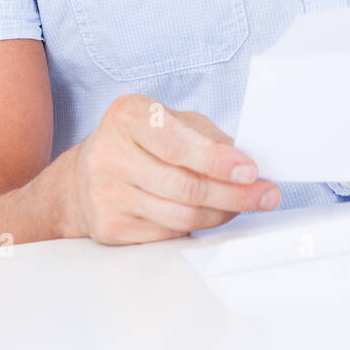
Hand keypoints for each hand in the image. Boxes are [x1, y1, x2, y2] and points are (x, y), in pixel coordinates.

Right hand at [64, 94, 280, 244]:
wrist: (85, 175)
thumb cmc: (140, 141)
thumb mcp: (171, 121)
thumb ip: (208, 137)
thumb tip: (248, 161)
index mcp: (127, 116)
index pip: (177, 143)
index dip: (217, 159)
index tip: (250, 170)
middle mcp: (110, 154)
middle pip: (184, 186)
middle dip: (233, 194)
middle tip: (264, 195)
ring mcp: (106, 194)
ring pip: (180, 215)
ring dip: (221, 213)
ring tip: (242, 205)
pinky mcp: (110, 227)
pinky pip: (168, 233)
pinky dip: (196, 227)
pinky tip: (209, 215)